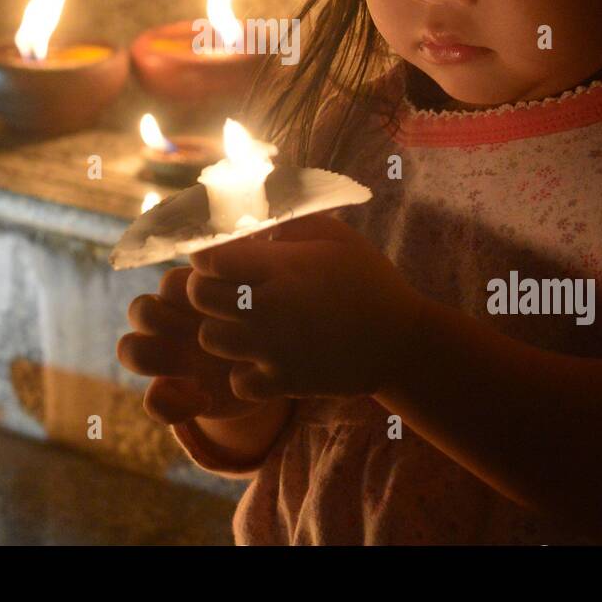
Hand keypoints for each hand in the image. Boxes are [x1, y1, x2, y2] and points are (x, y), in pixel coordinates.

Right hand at [118, 264, 271, 425]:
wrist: (271, 370)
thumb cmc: (264, 330)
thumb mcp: (265, 309)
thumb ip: (253, 288)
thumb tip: (233, 294)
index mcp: (193, 297)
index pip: (169, 282)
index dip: (184, 292)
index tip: (215, 306)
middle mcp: (173, 324)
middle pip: (139, 309)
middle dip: (160, 320)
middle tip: (196, 331)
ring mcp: (169, 358)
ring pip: (128, 347)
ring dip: (154, 358)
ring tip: (190, 367)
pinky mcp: (172, 394)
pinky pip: (152, 402)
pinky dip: (174, 408)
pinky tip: (204, 402)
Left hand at [186, 211, 423, 399]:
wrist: (402, 341)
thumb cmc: (368, 280)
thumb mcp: (335, 235)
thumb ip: (288, 222)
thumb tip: (250, 219)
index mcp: (281, 267)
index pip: (209, 257)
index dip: (208, 256)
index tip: (224, 258)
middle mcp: (269, 307)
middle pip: (200, 296)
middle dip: (206, 288)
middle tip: (228, 288)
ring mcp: (274, 348)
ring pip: (211, 339)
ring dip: (222, 329)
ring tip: (245, 324)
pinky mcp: (284, 381)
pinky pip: (238, 382)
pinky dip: (245, 373)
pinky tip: (263, 358)